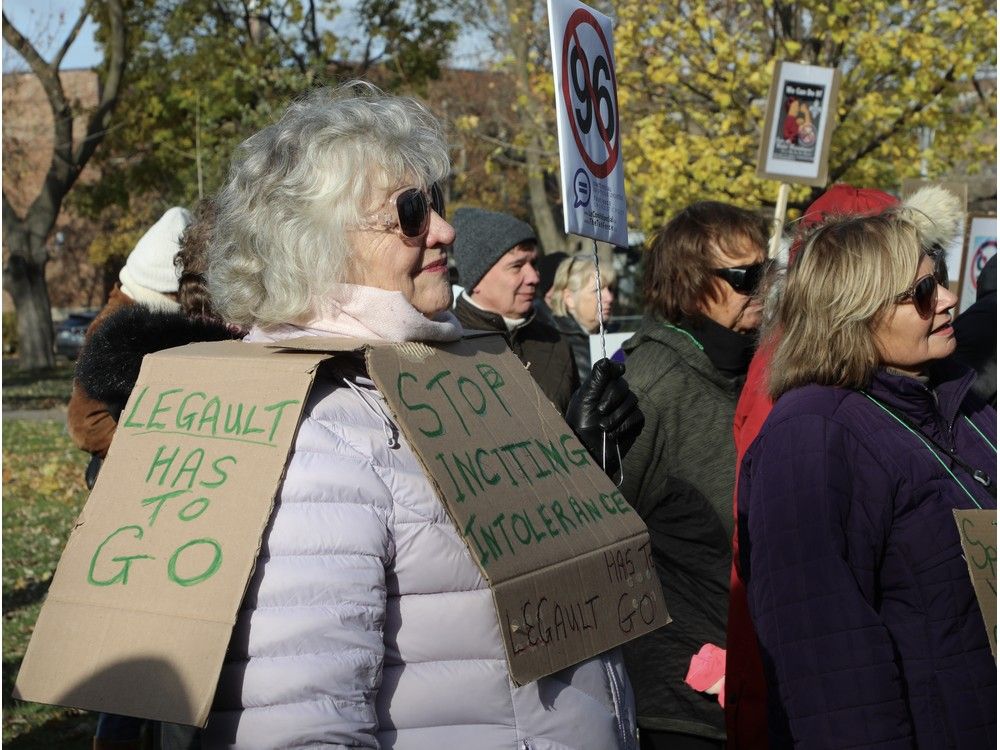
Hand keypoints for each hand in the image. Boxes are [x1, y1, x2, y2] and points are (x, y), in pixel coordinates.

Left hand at [564, 358, 643, 480]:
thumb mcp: (585, 399)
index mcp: (600, 387)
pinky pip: (637, 416)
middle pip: (623, 385)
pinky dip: (625, 424)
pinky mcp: (633, 424)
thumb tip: (607, 360)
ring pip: (632, 400)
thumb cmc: (580, 425)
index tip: (618, 371)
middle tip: (599, 411)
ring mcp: (624, 409)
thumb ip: (596, 379)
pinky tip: (613, 434)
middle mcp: (613, 396)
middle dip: (613, 398)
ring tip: (603, 428)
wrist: (586, 450)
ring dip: (617, 415)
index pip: (613, 371)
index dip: (616, 369)